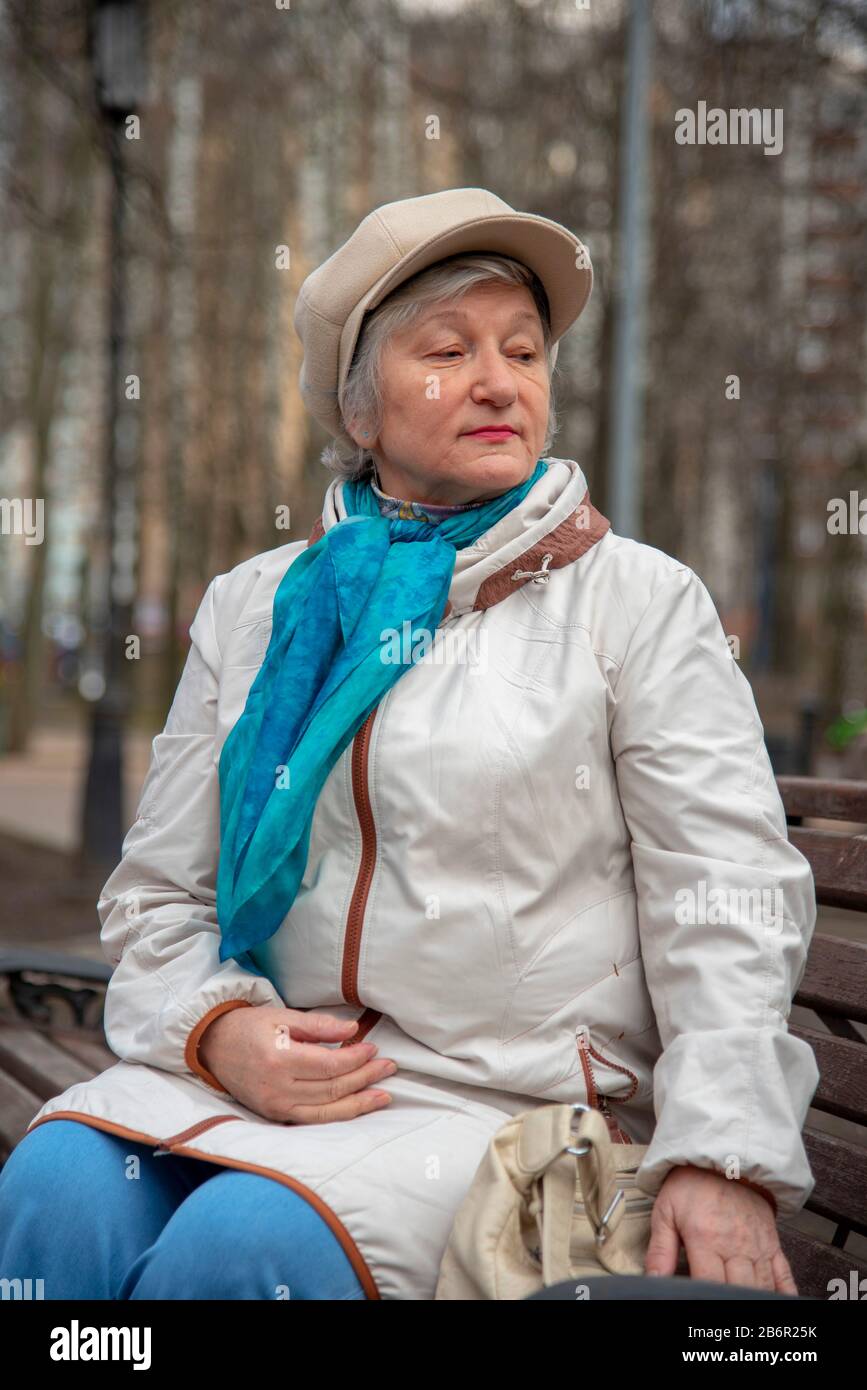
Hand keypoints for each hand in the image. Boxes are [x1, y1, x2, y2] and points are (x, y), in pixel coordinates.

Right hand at [196, 1005, 397, 1123]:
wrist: (213, 1046)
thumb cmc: (249, 1027)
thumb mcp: (282, 1016)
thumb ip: (319, 1025)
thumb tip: (353, 1030)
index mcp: (279, 1060)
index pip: (329, 1065)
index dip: (356, 1058)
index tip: (373, 1047)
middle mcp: (277, 1089)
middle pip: (331, 1090)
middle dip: (364, 1079)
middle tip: (388, 1067)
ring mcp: (275, 1107)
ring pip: (326, 1112)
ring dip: (358, 1104)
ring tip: (383, 1096)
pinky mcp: (274, 1116)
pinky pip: (311, 1120)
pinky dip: (337, 1116)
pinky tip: (356, 1108)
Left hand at [643, 1164, 797, 1292]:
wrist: (723, 1156)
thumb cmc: (691, 1184)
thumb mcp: (666, 1211)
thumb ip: (660, 1250)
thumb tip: (654, 1281)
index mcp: (706, 1238)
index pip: (709, 1283)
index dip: (705, 1299)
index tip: (698, 1302)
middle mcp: (735, 1245)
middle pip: (738, 1289)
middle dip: (729, 1300)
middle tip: (719, 1301)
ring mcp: (757, 1245)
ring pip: (761, 1287)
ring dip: (754, 1298)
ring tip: (743, 1304)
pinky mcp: (772, 1242)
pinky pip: (784, 1275)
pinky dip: (784, 1293)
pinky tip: (778, 1302)